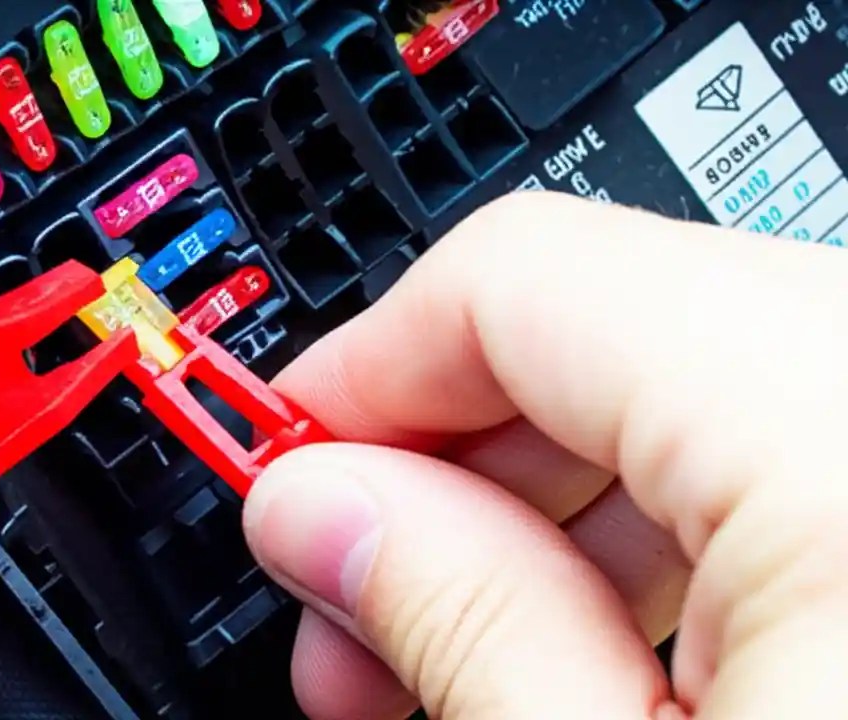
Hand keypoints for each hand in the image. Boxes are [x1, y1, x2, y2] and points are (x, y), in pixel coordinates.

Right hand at [244, 192, 847, 718]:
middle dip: (454, 462)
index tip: (292, 464)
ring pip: (702, 387)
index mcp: (844, 443)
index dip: (363, 370)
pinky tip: (608, 650)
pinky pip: (791, 446)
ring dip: (557, 510)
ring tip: (470, 657)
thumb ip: (463, 620)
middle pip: (613, 322)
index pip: (525, 278)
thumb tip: (324, 507)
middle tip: (362, 600)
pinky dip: (677, 530)